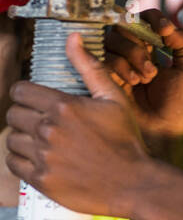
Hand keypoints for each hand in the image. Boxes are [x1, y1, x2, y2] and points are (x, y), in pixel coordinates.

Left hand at [5, 33, 151, 217]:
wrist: (133, 182)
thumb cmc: (126, 139)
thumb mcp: (113, 98)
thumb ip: (89, 67)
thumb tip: (72, 37)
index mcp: (63, 106)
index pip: (20, 91)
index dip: (25, 93)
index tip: (33, 99)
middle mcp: (48, 130)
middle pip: (13, 115)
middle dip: (23, 115)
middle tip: (39, 121)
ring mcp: (43, 156)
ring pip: (12, 140)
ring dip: (22, 138)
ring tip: (40, 141)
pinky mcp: (42, 179)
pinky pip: (13, 164)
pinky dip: (21, 160)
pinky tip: (37, 158)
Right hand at [105, 7, 182, 143]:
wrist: (163, 135)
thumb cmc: (177, 108)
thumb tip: (167, 26)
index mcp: (153, 48)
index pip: (145, 18)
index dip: (152, 17)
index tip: (163, 29)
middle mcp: (132, 53)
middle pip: (125, 26)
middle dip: (140, 43)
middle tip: (153, 69)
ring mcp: (117, 64)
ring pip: (113, 39)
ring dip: (132, 55)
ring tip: (145, 79)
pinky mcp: (103, 76)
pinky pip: (104, 58)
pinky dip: (121, 66)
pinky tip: (133, 84)